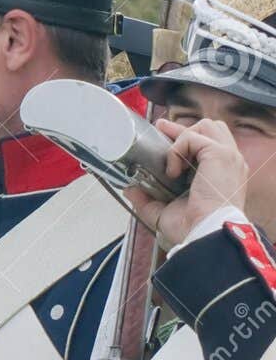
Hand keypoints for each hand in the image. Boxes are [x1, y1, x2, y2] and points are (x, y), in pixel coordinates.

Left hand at [125, 116, 247, 249]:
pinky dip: (177, 150)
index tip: (162, 131)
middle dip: (184, 129)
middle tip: (161, 131)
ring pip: (206, 126)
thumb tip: (129, 190)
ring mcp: (228, 157)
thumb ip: (147, 201)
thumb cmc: (193, 228)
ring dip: (183, 137)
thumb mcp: (164, 213)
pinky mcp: (220, 155)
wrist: (206, 233)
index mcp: (222, 174)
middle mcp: (229, 163)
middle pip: (210, 128)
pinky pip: (193, 138)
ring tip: (171, 160)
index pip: (206, 143)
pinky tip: (172, 172)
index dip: (184, 137)